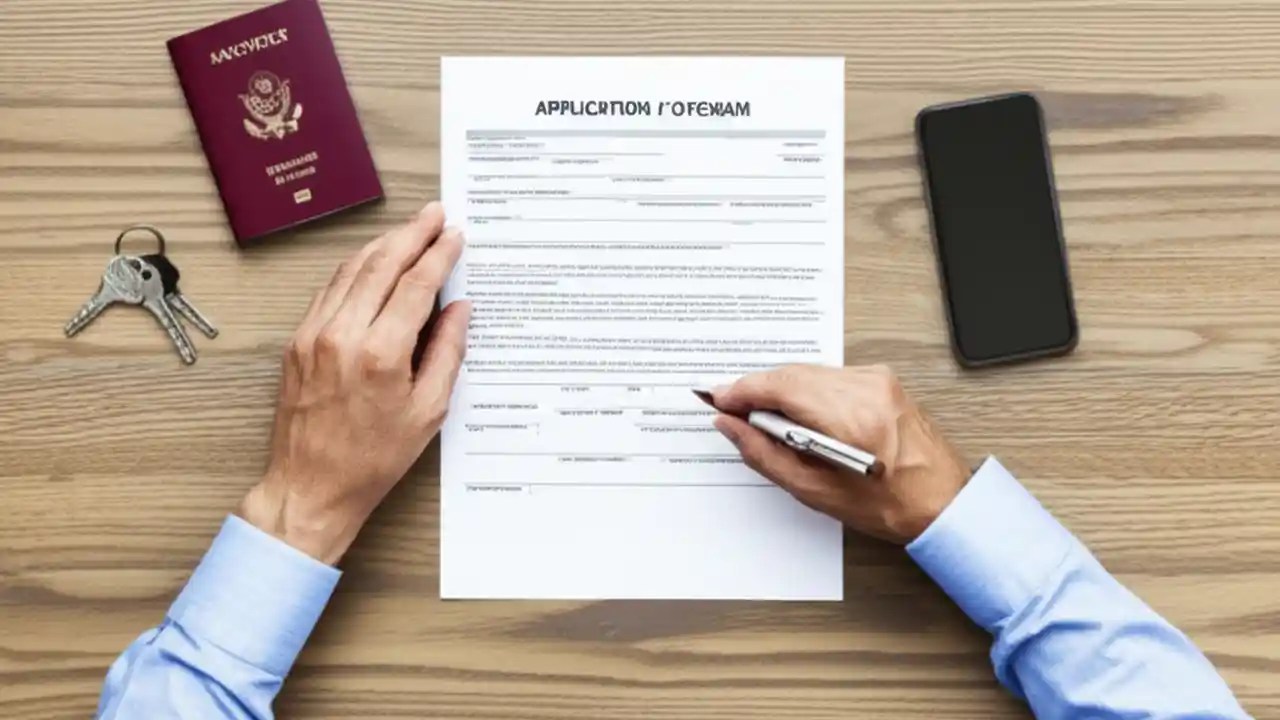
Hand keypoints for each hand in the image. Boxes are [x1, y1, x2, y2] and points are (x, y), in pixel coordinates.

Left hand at [238, 202, 470, 563]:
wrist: (310, 487)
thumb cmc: (372, 459)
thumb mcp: (428, 411)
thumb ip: (447, 353)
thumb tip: (459, 309)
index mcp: (381, 353)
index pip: (416, 284)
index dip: (439, 254)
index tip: (455, 235)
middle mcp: (343, 334)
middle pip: (381, 263)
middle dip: (412, 233)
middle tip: (435, 213)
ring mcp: (314, 334)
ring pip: (351, 269)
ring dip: (382, 244)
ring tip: (408, 229)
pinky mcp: (297, 341)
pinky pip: (329, 290)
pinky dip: (355, 268)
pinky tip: (372, 261)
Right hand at [710, 364, 969, 544]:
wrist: (944, 501)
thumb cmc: (889, 505)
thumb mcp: (815, 491)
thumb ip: (765, 454)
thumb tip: (732, 427)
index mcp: (849, 418)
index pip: (779, 386)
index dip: (742, 391)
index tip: (719, 400)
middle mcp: (865, 389)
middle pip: (791, 373)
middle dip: (757, 390)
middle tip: (734, 413)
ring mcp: (877, 380)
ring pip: (808, 371)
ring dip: (781, 390)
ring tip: (766, 420)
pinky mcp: (883, 380)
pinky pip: (829, 375)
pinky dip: (806, 389)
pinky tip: (800, 414)